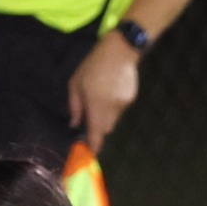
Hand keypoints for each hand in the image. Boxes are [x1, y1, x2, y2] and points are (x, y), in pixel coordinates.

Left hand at [67, 35, 141, 152]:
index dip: (94, 145)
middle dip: (97, 128)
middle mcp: (112, 108)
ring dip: (105, 116)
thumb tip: (75, 124)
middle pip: (105, 129)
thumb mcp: (76, 84)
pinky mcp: (131, 98)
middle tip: (89, 118)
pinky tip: (110, 91)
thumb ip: (75, 106)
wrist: (120, 51)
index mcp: (96, 105)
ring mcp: (124, 104)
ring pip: (113, 120)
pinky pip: (120, 109)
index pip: (97, 132)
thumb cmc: (92, 66)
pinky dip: (113, 107)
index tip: (91, 154)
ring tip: (99, 98)